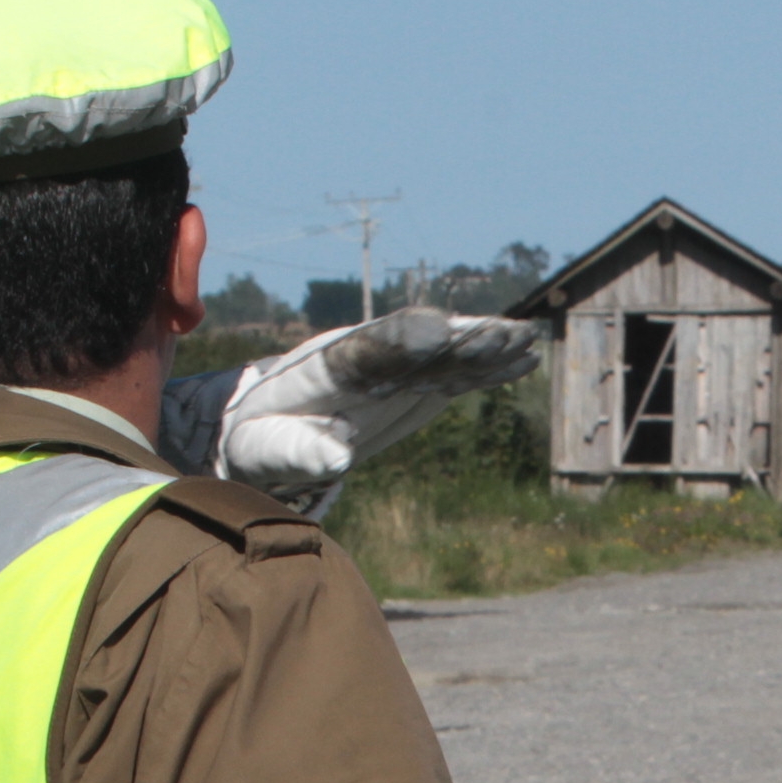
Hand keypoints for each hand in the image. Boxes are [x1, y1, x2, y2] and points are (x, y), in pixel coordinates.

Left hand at [212, 307, 543, 516]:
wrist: (261, 425)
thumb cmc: (255, 443)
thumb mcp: (262, 452)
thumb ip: (294, 450)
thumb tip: (335, 454)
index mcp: (319, 370)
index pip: (364, 350)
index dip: (399, 339)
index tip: (436, 328)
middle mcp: (363, 360)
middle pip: (416, 345)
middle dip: (456, 338)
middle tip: (500, 330)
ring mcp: (392, 371)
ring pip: (443, 355)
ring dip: (483, 347)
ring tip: (527, 337)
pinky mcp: (412, 387)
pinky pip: (455, 375)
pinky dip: (488, 370)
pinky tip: (524, 359)